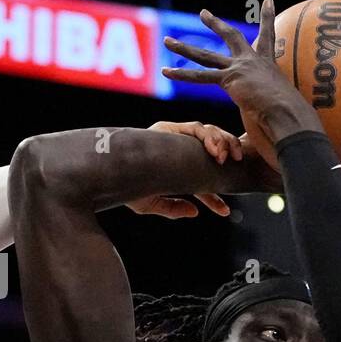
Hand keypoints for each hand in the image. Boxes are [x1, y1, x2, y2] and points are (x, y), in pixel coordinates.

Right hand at [126, 120, 241, 218]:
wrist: (105, 176)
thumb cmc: (124, 189)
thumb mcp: (150, 203)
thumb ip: (172, 208)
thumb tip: (194, 213)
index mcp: (175, 168)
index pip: (202, 180)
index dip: (215, 196)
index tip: (225, 212)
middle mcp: (176, 149)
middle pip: (211, 150)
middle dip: (228, 158)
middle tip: (235, 171)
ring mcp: (173, 137)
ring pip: (209, 135)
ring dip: (223, 144)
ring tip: (224, 159)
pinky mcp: (169, 128)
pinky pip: (196, 127)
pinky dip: (210, 137)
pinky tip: (215, 152)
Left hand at [161, 0, 322, 165]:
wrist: (287, 113)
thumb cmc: (290, 115)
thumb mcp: (283, 104)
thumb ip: (275, 106)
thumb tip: (280, 124)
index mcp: (267, 64)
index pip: (267, 37)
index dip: (267, 18)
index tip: (267, 0)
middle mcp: (252, 61)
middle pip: (231, 36)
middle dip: (215, 24)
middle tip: (203, 13)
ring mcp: (240, 68)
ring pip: (205, 56)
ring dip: (183, 48)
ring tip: (167, 41)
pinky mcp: (230, 80)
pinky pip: (200, 77)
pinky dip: (182, 74)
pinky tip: (165, 71)